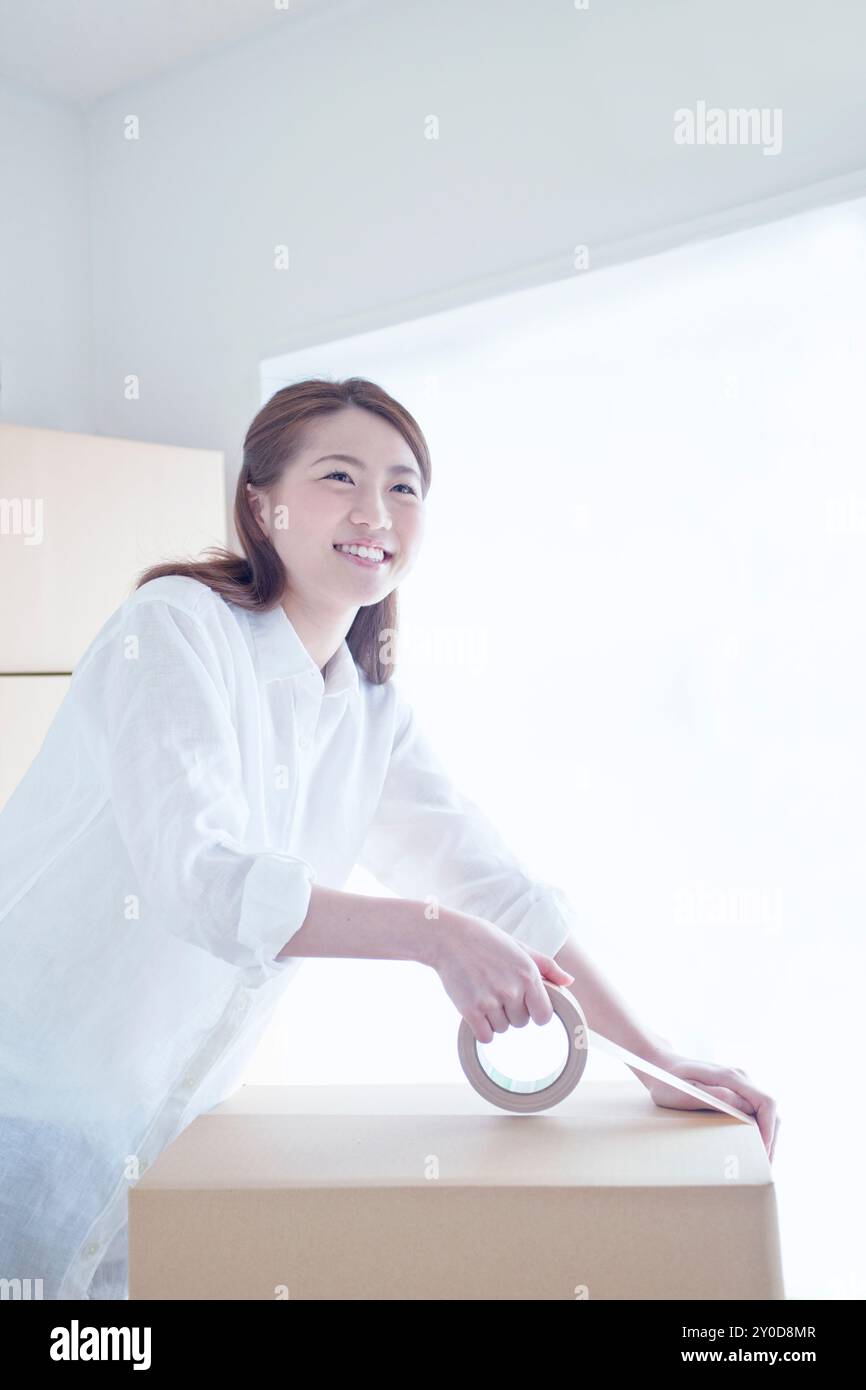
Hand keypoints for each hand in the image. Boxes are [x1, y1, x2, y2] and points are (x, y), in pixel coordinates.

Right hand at [432, 911, 574, 1043]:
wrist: (449, 938)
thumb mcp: (520, 948)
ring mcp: (491, 1001)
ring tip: (483, 994)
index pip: (544, 1016)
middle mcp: (512, 990)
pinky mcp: (471, 1010)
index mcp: (528, 975)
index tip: (524, 1003)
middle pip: (522, 1023)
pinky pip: (486, 1036)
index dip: (535, 1012)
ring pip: (503, 1029)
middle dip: (512, 1012)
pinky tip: (476, 1010)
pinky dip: (481, 1029)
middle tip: (497, 990)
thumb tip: (569, 981)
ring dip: (495, 1019)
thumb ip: (547, 966)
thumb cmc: (486, 940)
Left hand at [632, 1041, 780, 1163]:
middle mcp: (740, 1077)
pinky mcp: (736, 1089)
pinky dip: (759, 1128)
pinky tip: (751, 1146)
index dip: (769, 1129)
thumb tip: (742, 1107)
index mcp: (730, 1077)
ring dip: (767, 1134)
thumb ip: (713, 1097)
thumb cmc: (668, 1082)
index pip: (766, 1102)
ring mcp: (739, 1082)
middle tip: (763, 1166)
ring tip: (760, 1161)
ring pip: (766, 1110)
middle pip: (770, 1109)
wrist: (661, 1066)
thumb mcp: (684, 1092)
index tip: (763, 1152)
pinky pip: (755, 1110)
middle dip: (771, 1138)